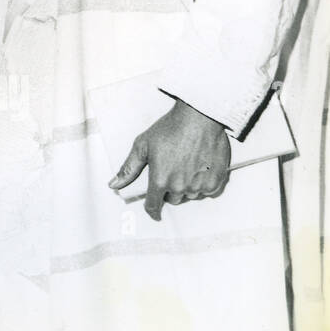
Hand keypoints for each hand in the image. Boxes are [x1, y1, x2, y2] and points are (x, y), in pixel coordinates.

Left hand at [109, 98, 230, 220]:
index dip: (152, 210)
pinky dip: (203, 183)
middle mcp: (180, 187)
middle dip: (170, 189)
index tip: (153, 212)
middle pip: (173, 199)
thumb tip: (114, 184)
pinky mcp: (216, 181)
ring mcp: (199, 185)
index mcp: (160, 180)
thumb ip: (129, 168)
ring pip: (190, 195)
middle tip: (171, 168)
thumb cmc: (170, 129)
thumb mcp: (142, 145)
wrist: (198, 118)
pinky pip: (207, 191)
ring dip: (187, 186)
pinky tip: (200, 167)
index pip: (153, 205)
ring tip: (186, 164)